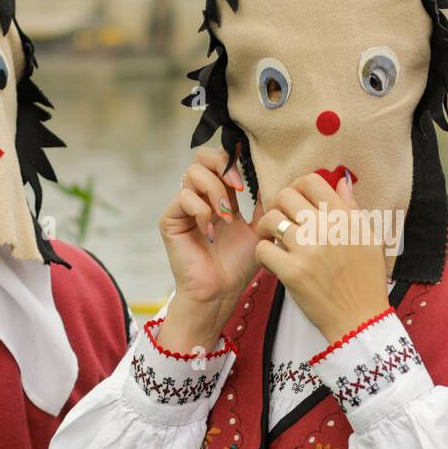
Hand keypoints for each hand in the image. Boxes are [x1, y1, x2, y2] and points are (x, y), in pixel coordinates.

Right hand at [157, 147, 261, 351]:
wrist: (220, 292)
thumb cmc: (239, 265)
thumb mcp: (259, 228)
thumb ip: (264, 202)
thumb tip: (277, 176)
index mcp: (221, 195)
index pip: (221, 161)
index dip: (234, 158)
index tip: (250, 168)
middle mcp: (200, 196)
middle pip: (202, 156)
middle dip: (223, 166)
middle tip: (240, 188)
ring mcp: (184, 207)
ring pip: (192, 173)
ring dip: (216, 192)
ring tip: (227, 217)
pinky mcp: (170, 219)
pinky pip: (184, 197)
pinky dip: (202, 211)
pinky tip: (210, 231)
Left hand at [253, 172, 390, 343]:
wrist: (360, 320)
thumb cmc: (366, 280)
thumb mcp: (369, 239)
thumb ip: (352, 208)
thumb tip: (342, 180)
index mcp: (345, 218)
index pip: (312, 181)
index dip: (298, 186)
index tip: (295, 201)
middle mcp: (326, 229)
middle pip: (285, 196)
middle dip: (278, 206)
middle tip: (280, 222)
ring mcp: (308, 250)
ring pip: (270, 220)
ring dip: (266, 230)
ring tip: (272, 241)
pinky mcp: (292, 272)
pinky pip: (263, 249)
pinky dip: (263, 255)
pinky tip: (272, 263)